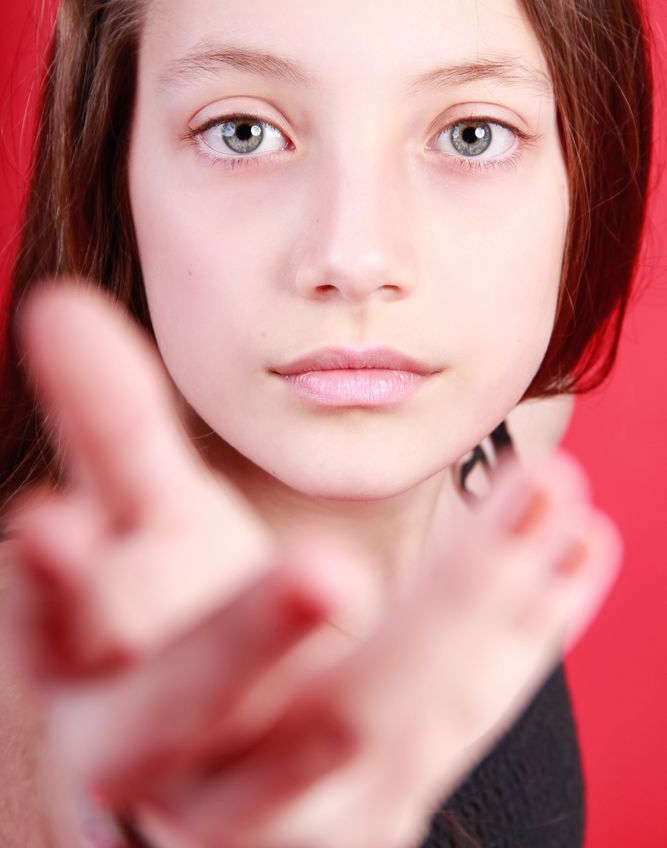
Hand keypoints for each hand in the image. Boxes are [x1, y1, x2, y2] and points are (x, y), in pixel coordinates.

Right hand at [7, 282, 622, 847]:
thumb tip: (55, 300)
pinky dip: (525, 636)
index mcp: (96, 678)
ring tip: (548, 495)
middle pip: (202, 708)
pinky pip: (457, 722)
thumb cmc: (161, 639)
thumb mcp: (137, 534)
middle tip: (325, 572)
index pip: (63, 633)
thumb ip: (108, 427)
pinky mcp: (380, 802)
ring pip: (364, 716)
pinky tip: (583, 544)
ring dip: (460, 609)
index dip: (49, 587)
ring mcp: (285, 803)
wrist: (209, 775)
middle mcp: (174, 759)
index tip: (48, 525)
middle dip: (252, 637)